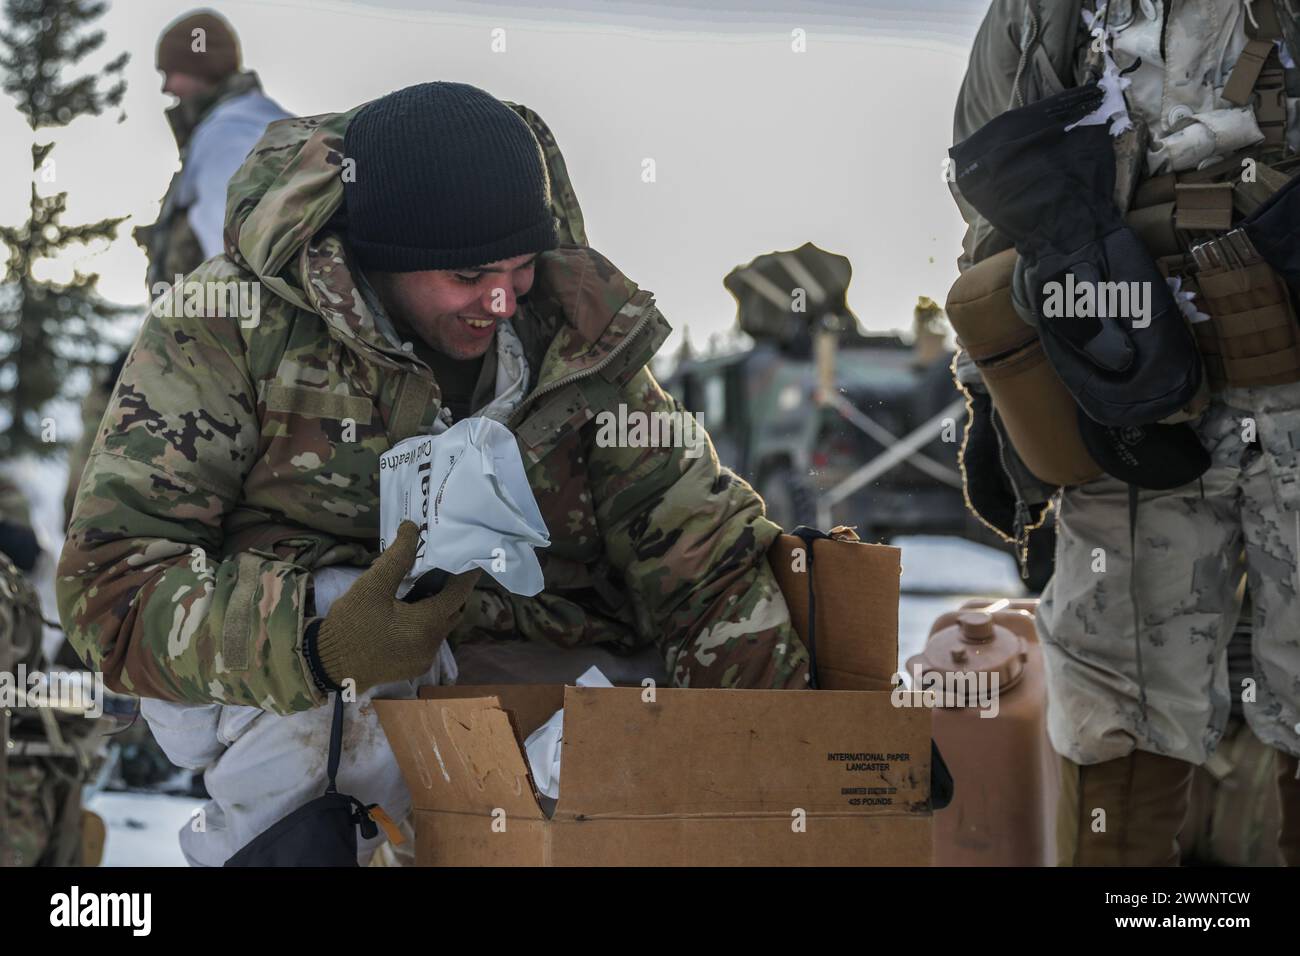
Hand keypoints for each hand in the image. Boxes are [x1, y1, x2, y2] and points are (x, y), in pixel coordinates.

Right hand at [313, 521, 480, 693]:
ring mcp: (424, 658)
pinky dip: (426, 623)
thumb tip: (411, 528)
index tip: (470, 556)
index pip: (458, 594)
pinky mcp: (413, 666)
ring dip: (437, 607)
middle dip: (452, 589)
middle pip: (453, 610)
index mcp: (428, 624)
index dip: (465, 574)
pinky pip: (429, 639)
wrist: (327, 665)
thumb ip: (397, 557)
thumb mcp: (372, 586)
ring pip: (441, 626)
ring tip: (424, 584)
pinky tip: (409, 610)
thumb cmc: (351, 625)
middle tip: (443, 566)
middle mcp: (433, 644)